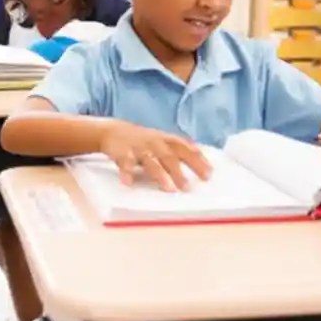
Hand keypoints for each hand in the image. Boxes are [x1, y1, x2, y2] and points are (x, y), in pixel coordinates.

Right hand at [97, 122, 211, 191]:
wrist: (111, 131)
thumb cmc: (141, 140)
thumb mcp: (161, 140)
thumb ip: (177, 150)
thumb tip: (202, 164)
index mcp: (165, 140)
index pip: (185, 148)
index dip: (197, 160)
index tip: (209, 173)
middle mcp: (154, 142)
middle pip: (169, 157)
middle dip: (179, 172)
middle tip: (188, 188)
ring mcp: (138, 147)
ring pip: (151, 161)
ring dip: (160, 175)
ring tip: (168, 189)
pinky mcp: (122, 152)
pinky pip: (125, 163)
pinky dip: (127, 172)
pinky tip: (129, 183)